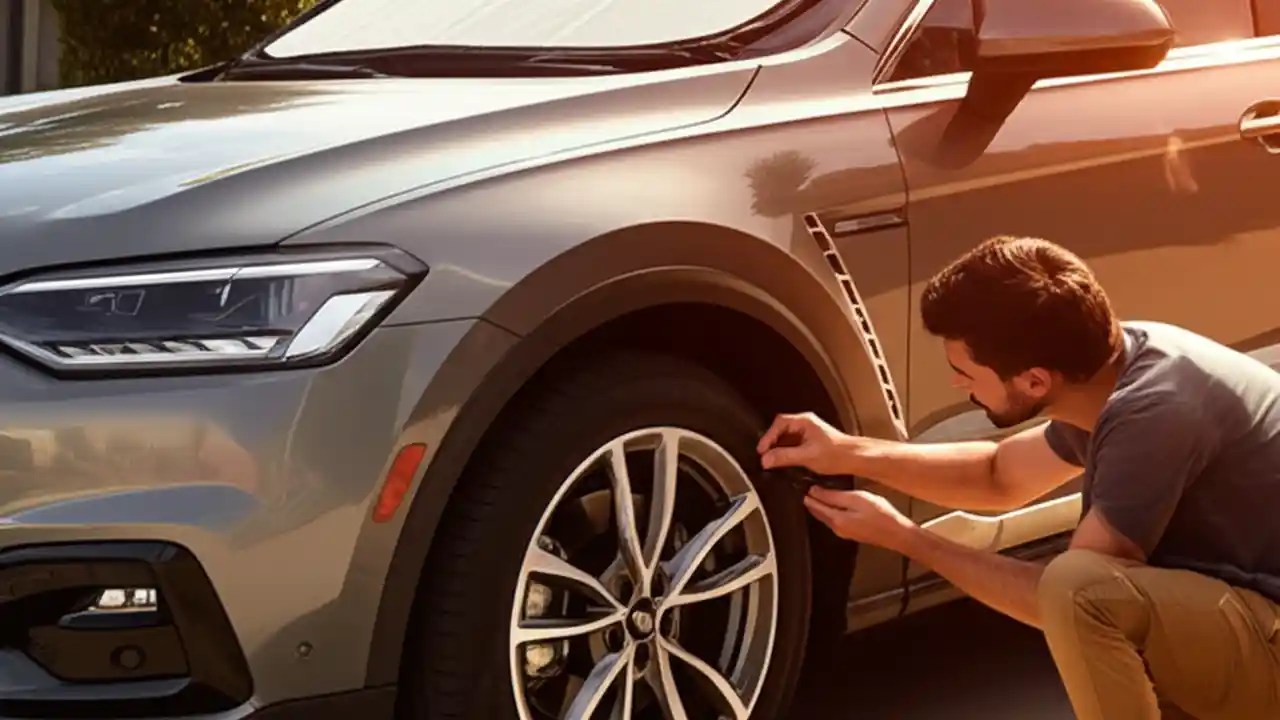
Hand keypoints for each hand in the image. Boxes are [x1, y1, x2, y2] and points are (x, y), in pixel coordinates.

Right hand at [757, 412, 853, 474]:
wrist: (854, 459)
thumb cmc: (837, 454)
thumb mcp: (807, 456)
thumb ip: (785, 457)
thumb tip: (767, 459)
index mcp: (805, 422)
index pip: (779, 424)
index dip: (768, 436)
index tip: (762, 449)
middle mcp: (805, 424)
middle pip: (781, 429)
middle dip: (772, 443)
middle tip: (765, 456)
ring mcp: (808, 433)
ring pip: (786, 438)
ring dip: (779, 448)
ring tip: (773, 460)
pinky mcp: (810, 442)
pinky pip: (792, 444)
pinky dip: (786, 452)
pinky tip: (785, 462)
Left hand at [802, 487, 916, 551]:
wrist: (898, 534)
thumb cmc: (882, 516)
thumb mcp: (856, 499)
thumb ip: (834, 496)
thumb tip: (814, 492)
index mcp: (836, 520)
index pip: (815, 506)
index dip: (808, 495)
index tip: (803, 487)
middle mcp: (838, 529)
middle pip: (819, 514)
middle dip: (812, 503)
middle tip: (806, 491)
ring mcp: (846, 533)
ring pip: (828, 518)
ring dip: (822, 507)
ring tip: (818, 496)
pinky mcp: (854, 533)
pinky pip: (837, 521)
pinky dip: (832, 512)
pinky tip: (836, 506)